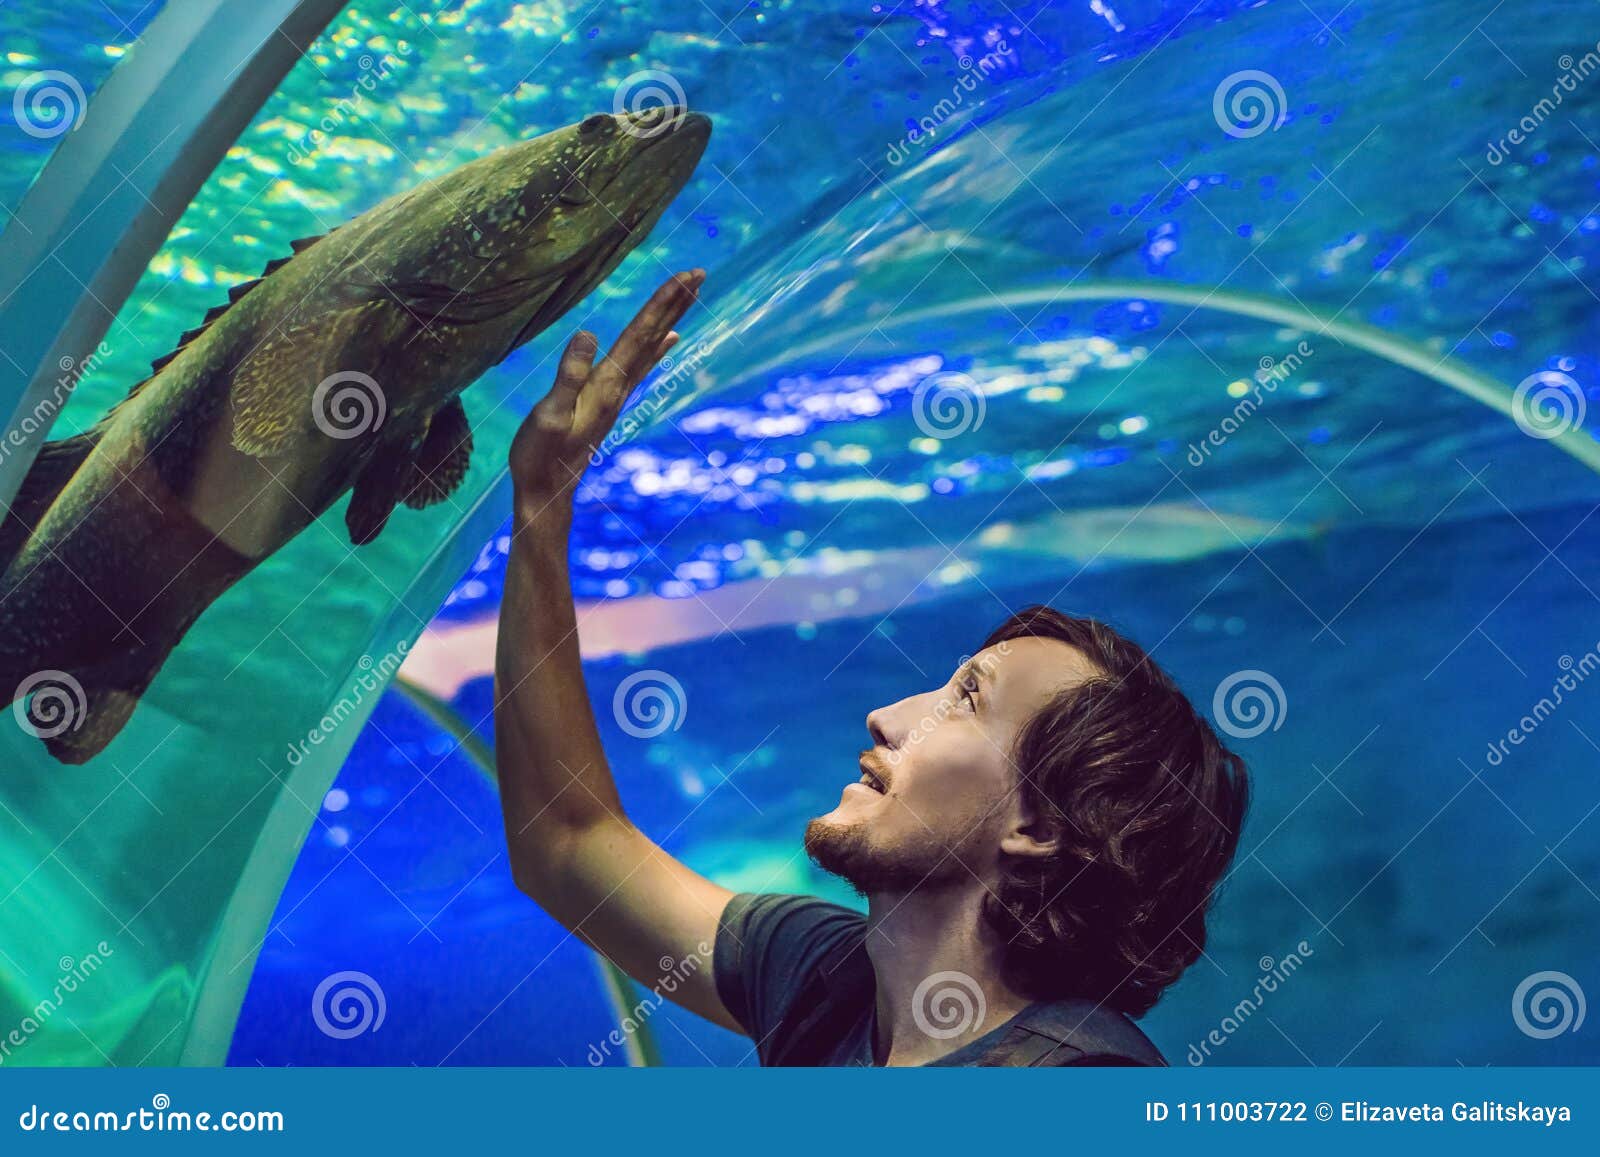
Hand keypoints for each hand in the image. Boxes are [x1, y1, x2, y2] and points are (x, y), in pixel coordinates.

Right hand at [509, 269, 704, 532]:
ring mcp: (616, 394)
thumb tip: (588, 335)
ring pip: (650, 346)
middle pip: (653, 335)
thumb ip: (569, 376)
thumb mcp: (548, 414)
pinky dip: (657, 346)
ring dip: (669, 317)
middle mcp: (619, 386)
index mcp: (606, 384)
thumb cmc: (540, 455)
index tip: (686, 276)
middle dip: (675, 301)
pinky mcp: (608, 400)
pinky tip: (669, 339)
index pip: (640, 334)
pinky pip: (640, 364)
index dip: (662, 302)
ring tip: (690, 293)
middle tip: (700, 271)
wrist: (546, 491)